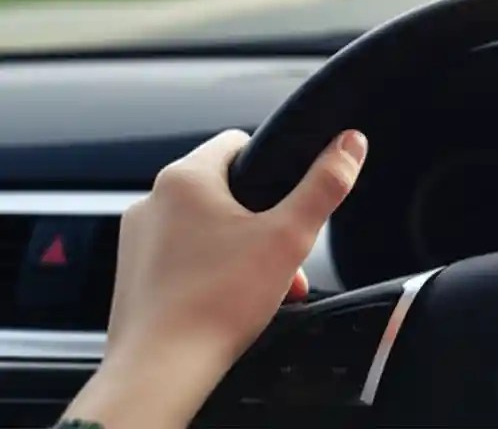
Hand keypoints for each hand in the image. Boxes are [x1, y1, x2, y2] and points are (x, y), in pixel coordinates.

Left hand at [63, 129, 367, 428]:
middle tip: (282, 256)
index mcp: (184, 178)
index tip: (288, 199)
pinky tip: (229, 301)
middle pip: (224, 192)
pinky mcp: (133, 275)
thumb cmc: (217, 302)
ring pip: (203, 228)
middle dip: (261, 222)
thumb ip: (325, 185)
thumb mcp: (290, 237)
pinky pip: (181, 259)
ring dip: (238, 249)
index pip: (236, 143)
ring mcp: (136, 240)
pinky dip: (209, 273)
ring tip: (261, 285)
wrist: (162, 369)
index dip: (272, 167)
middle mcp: (151, 202)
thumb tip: (350, 142)